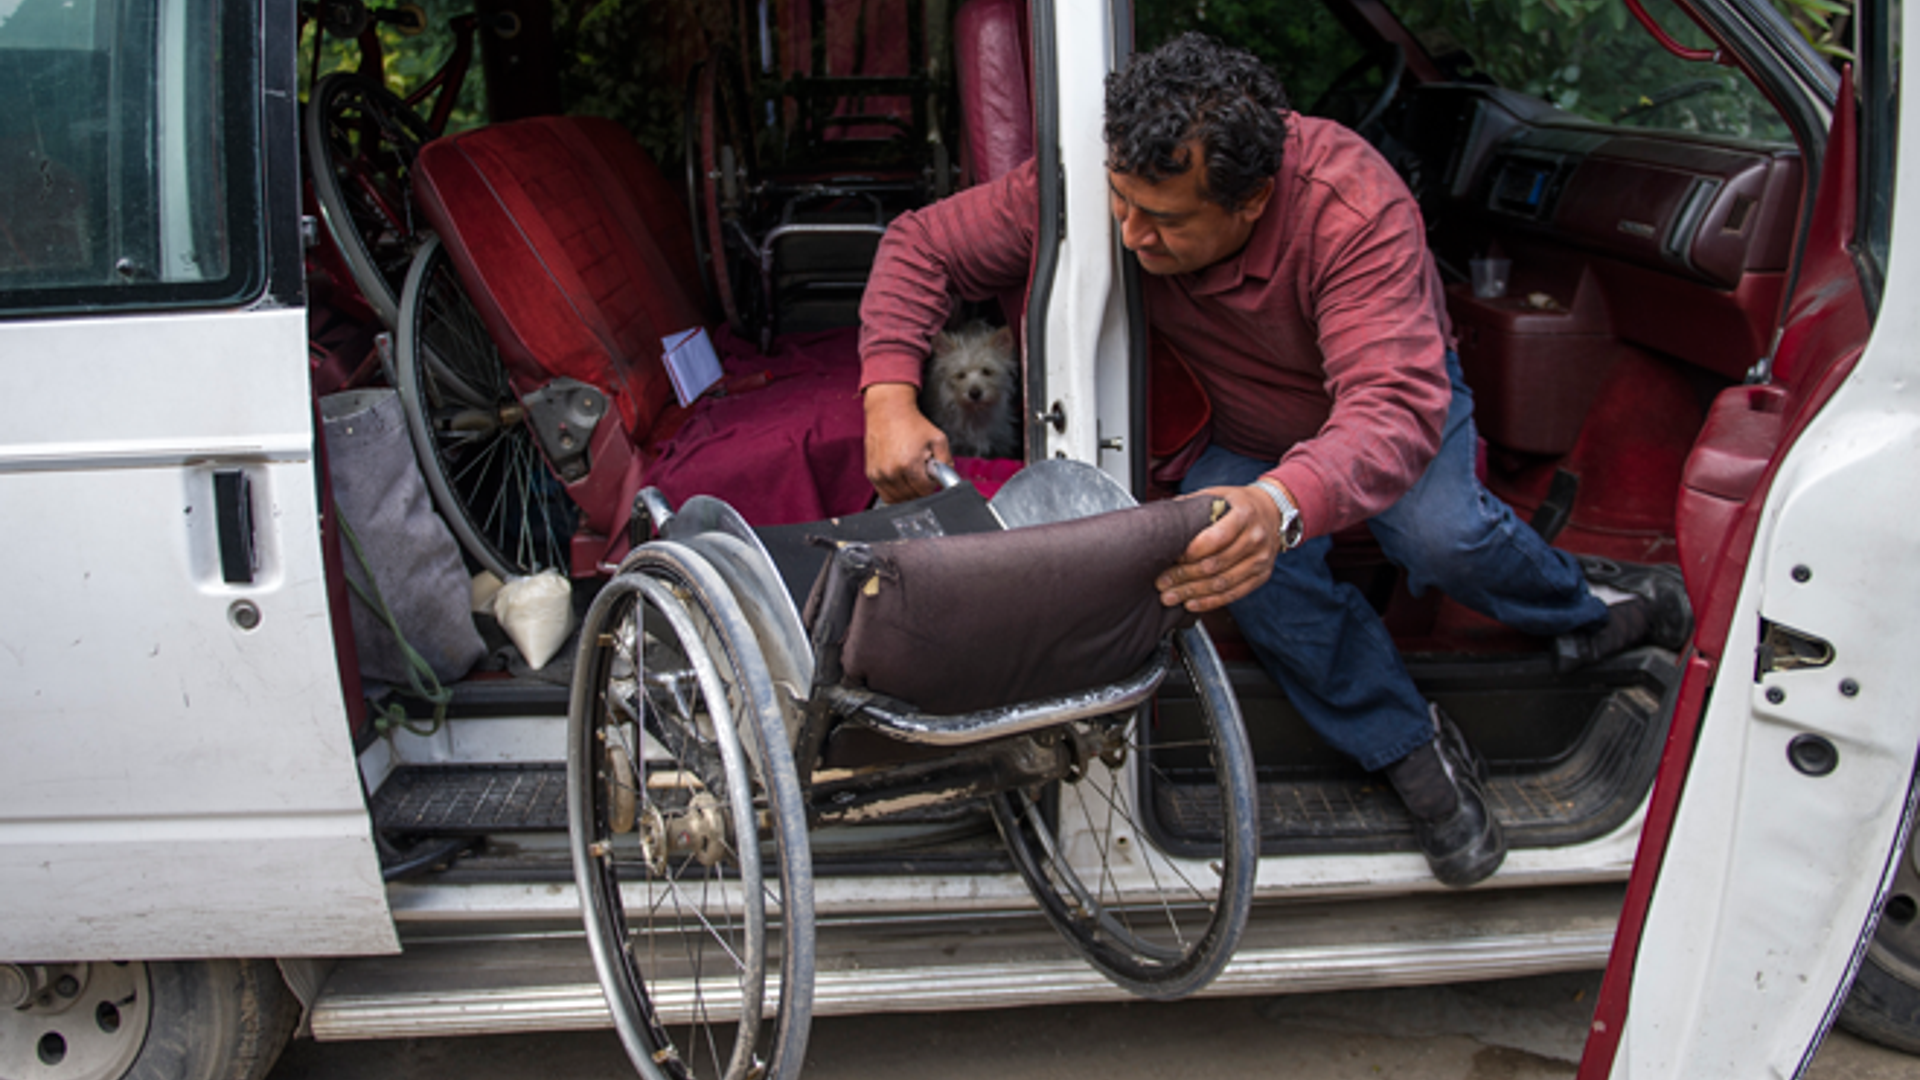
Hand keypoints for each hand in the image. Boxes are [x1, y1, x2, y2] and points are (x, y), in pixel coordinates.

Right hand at [863, 382, 951, 503]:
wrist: (888, 411)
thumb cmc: (911, 423)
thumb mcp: (938, 439)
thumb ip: (947, 461)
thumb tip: (949, 479)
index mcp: (909, 464)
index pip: (925, 491)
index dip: (931, 484)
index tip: (929, 474)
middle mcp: (891, 472)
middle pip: (912, 497)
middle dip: (920, 487)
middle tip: (920, 472)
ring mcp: (879, 474)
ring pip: (898, 499)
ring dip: (907, 492)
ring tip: (910, 475)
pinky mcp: (872, 474)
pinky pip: (885, 495)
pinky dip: (895, 492)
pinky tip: (900, 479)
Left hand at [1155, 484, 1286, 611]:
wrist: (1273, 511)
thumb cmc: (1239, 504)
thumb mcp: (1218, 494)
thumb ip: (1192, 505)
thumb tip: (1162, 518)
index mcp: (1244, 514)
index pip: (1215, 538)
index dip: (1190, 552)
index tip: (1170, 557)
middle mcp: (1255, 538)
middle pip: (1216, 564)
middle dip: (1184, 576)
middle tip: (1161, 582)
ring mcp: (1260, 559)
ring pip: (1222, 583)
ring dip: (1192, 593)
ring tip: (1170, 597)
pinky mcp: (1261, 576)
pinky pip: (1234, 594)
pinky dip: (1210, 602)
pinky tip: (1191, 603)